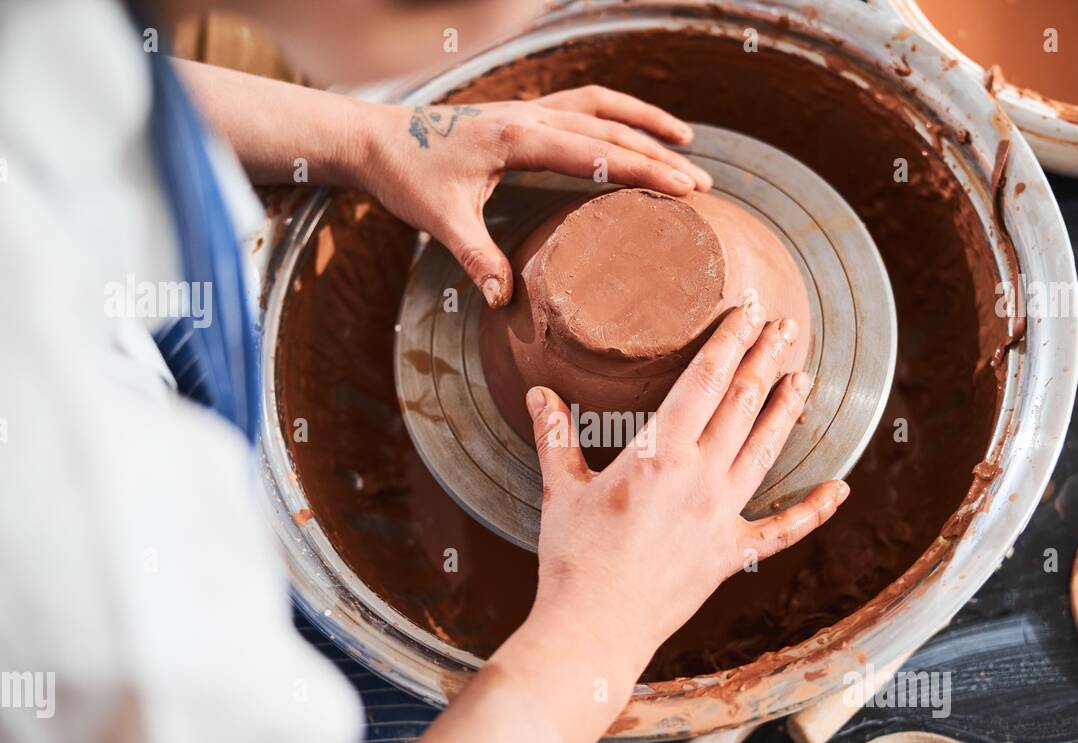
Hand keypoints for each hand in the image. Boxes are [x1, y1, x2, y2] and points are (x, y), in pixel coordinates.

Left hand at [353, 87, 712, 306]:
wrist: (374, 139)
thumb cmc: (406, 176)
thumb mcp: (440, 220)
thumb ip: (476, 257)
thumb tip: (505, 302)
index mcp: (518, 136)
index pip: (596, 151)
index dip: (644, 169)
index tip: (684, 188)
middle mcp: (530, 114)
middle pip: (611, 128)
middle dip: (661, 154)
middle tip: (703, 182)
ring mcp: (528, 109)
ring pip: (603, 106)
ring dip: (646, 122)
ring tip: (688, 142)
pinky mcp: (523, 114)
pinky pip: (583, 105)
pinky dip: (617, 114)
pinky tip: (632, 130)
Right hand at [524, 305, 849, 672]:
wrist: (594, 627)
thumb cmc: (573, 559)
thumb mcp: (560, 489)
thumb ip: (555, 436)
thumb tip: (539, 394)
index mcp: (659, 454)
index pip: (705, 380)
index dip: (730, 341)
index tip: (749, 311)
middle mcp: (701, 477)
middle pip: (743, 403)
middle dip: (766, 359)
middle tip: (786, 326)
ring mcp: (722, 516)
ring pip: (766, 450)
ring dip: (787, 409)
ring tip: (805, 375)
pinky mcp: (731, 554)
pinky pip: (783, 529)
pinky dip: (814, 510)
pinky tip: (840, 489)